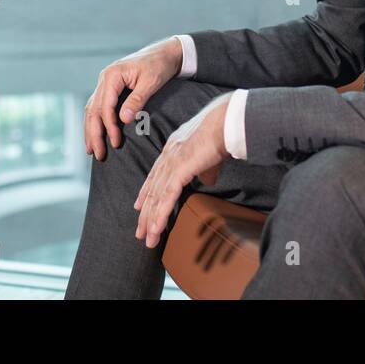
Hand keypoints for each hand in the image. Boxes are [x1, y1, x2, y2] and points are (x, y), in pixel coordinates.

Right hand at [84, 37, 183, 160]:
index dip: (109, 127)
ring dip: (91, 130)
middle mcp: (104, 78)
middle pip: (93, 109)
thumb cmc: (160, 65)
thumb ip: (137, 100)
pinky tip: (96, 133)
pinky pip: (98, 106)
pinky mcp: (110, 87)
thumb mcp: (151, 82)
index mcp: (112, 75)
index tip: (116, 143)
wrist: (165, 53)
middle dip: (94, 133)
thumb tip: (123, 119)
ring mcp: (105, 82)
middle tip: (98, 154)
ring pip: (92, 109)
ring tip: (92, 150)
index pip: (105, 106)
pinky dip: (95, 121)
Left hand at [134, 94, 231, 247]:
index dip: (146, 192)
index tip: (140, 206)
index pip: (155, 175)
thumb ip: (204, 169)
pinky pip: (166, 198)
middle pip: (152, 190)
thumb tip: (207, 181)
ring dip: (151, 221)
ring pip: (157, 198)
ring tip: (148, 239)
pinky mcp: (178, 170)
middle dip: (146, 213)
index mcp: (173, 149)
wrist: (225, 124)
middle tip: (140, 232)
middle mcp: (168, 156)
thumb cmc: (220, 134)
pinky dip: (160, 215)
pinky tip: (156, 229)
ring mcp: (171, 163)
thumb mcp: (208, 156)